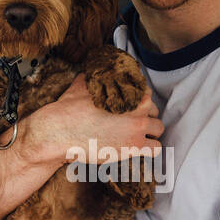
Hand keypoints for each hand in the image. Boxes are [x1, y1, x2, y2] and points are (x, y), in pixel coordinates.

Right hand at [20, 73, 163, 166]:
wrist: (61, 131)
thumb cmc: (69, 108)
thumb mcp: (83, 83)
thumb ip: (96, 76)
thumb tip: (95, 69)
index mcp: (128, 89)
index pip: (146, 93)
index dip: (138, 103)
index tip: (129, 111)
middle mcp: (138, 105)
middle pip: (154, 110)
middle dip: (144, 117)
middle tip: (129, 125)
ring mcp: (138, 126)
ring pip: (158, 128)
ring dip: (149, 133)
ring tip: (134, 137)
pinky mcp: (135, 146)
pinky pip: (156, 148)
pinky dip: (149, 149)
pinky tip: (137, 149)